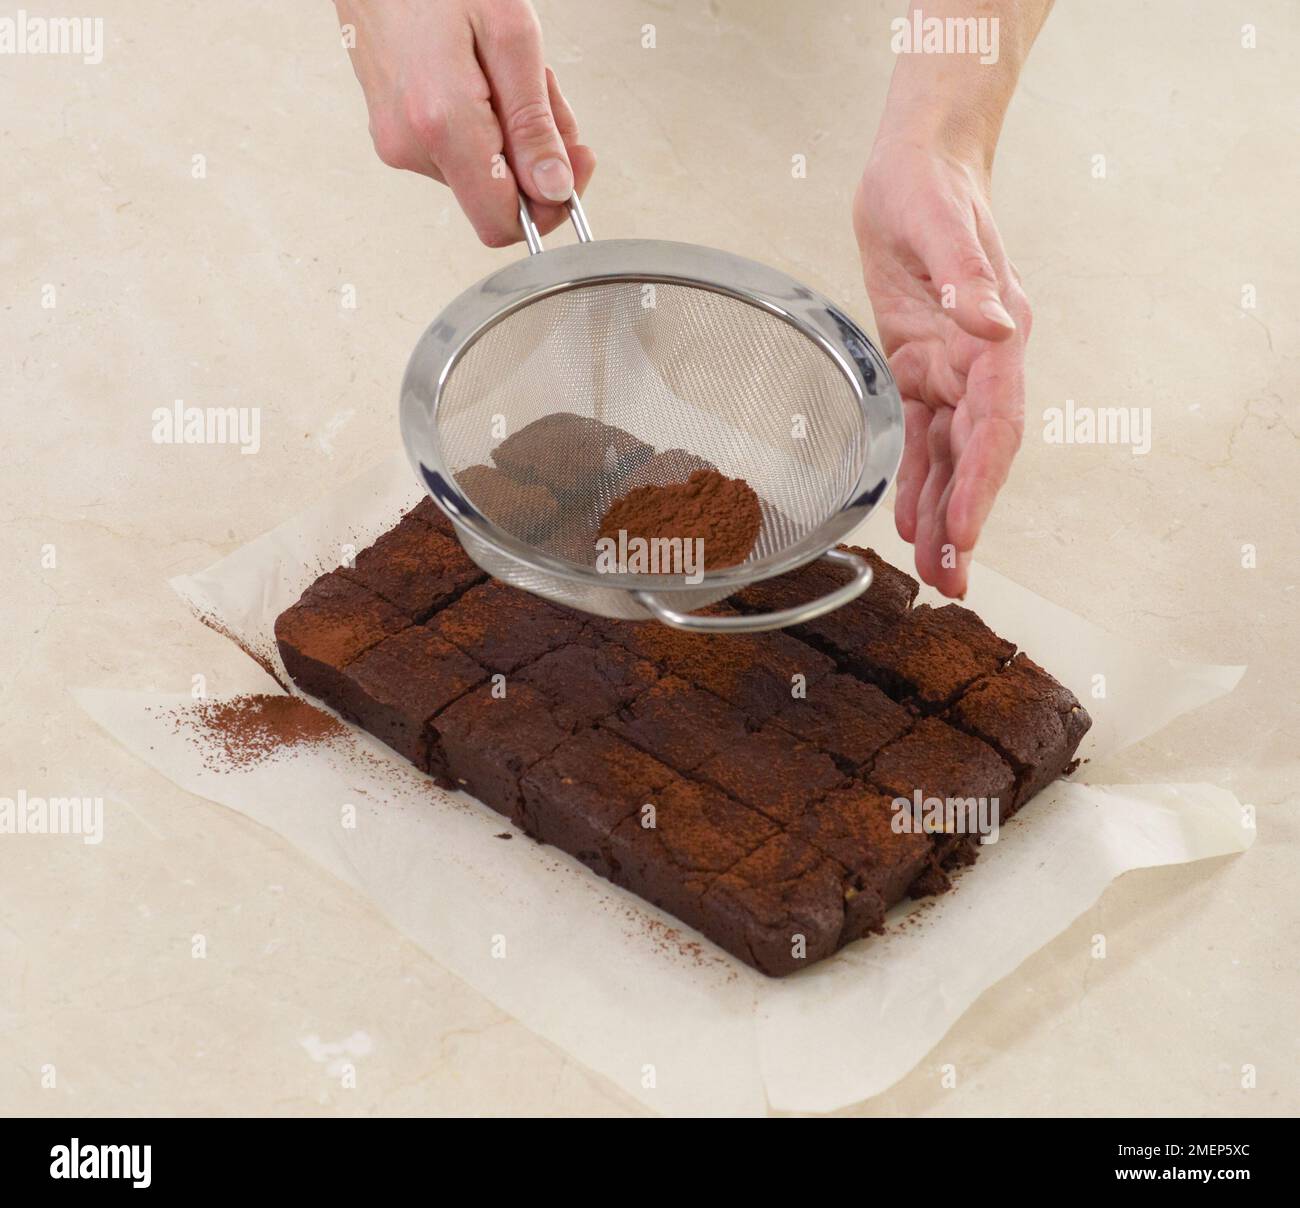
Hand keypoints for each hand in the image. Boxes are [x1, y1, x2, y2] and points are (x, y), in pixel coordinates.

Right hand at [334, 0, 595, 245]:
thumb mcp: (510, 34)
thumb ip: (534, 122)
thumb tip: (554, 187)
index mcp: (440, 124)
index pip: (501, 222)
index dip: (547, 208)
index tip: (572, 166)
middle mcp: (410, 144)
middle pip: (496, 196)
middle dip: (535, 155)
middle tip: (546, 93)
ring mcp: (396, 141)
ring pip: (480, 173)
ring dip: (511, 134)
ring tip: (505, 68)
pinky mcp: (392, 130)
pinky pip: (457, 150)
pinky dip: (484, 123)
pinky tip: (482, 74)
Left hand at [853, 141, 1030, 597]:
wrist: (915, 167)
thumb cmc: (931, 189)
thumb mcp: (941, 225)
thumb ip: (964, 277)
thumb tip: (989, 326)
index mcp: (996, 337)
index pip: (994, 428)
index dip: (981, 484)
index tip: (965, 532)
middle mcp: (980, 362)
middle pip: (976, 458)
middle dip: (964, 521)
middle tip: (952, 580)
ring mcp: (951, 370)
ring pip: (949, 459)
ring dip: (942, 515)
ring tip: (935, 571)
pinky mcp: (917, 368)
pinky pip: (919, 438)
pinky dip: (914, 481)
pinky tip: (908, 520)